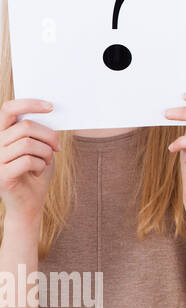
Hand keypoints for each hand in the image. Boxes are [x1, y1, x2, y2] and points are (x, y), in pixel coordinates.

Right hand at [0, 100, 57, 226]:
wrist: (28, 204)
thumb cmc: (35, 172)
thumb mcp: (39, 147)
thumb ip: (37, 131)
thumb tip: (49, 109)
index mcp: (1, 133)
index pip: (8, 109)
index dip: (29, 104)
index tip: (51, 106)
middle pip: (26, 127)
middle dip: (49, 136)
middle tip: (58, 147)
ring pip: (29, 144)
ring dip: (46, 153)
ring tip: (45, 161)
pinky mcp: (1, 175)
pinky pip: (28, 161)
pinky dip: (41, 165)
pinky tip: (38, 172)